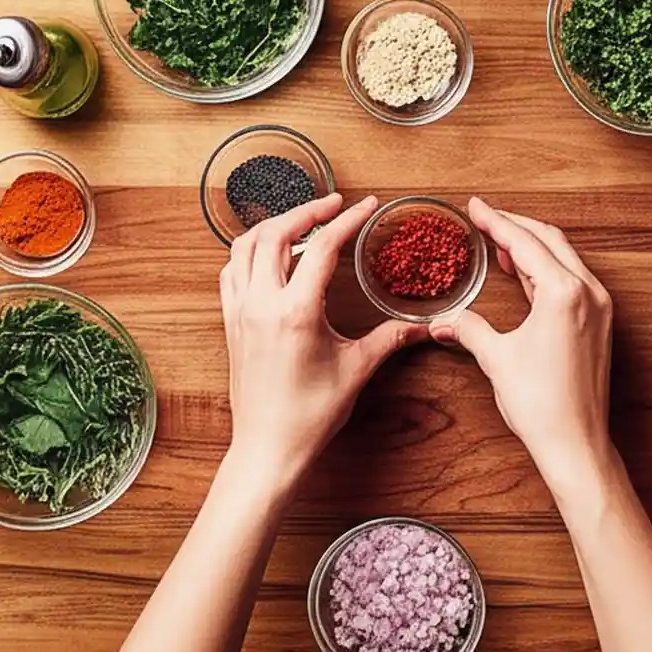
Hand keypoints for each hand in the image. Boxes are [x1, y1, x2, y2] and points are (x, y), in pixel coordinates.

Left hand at [219, 194, 426, 488]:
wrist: (268, 448)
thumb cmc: (310, 414)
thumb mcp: (356, 370)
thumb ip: (388, 339)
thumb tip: (421, 327)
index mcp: (296, 311)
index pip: (323, 247)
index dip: (348, 220)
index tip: (367, 206)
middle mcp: (262, 303)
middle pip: (277, 233)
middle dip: (307, 210)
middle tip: (334, 204)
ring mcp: (240, 311)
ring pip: (245, 246)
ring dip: (274, 225)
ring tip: (302, 221)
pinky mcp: (230, 323)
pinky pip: (231, 271)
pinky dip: (249, 252)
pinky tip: (270, 255)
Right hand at [430, 198, 613, 491]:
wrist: (576, 443)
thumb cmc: (542, 404)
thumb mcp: (497, 359)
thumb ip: (469, 329)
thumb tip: (444, 321)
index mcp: (564, 293)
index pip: (526, 243)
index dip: (496, 222)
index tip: (476, 207)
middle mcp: (589, 293)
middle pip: (550, 240)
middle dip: (515, 226)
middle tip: (485, 219)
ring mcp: (599, 308)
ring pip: (564, 258)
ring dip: (533, 246)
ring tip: (501, 243)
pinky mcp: (600, 324)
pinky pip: (573, 281)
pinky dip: (547, 270)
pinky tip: (526, 275)